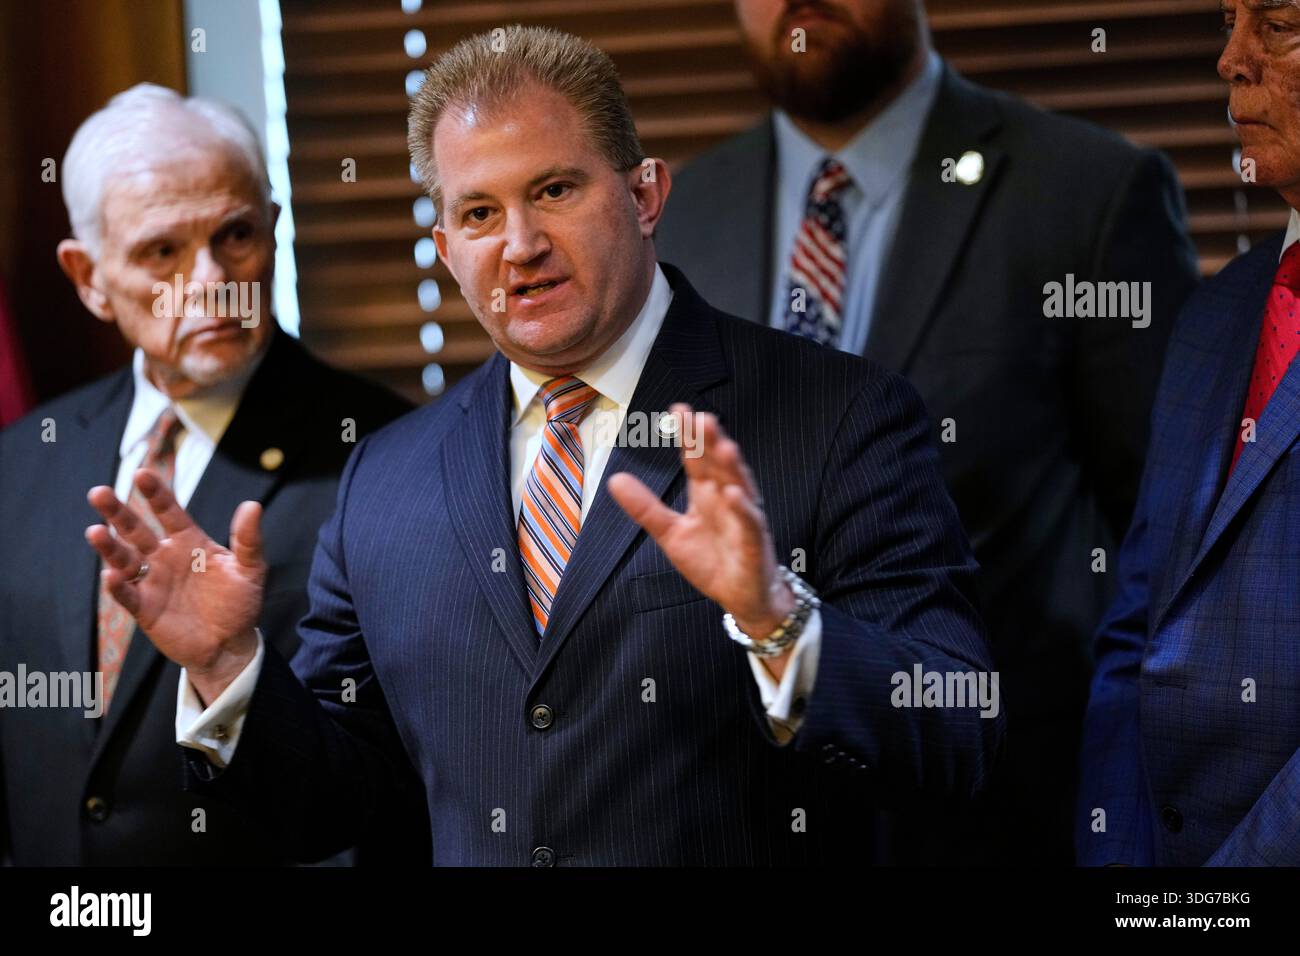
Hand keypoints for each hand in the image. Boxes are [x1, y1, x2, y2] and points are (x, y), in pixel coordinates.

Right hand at [85, 468, 263, 703]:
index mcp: (189, 541)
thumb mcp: (250, 569)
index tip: (142, 473)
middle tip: (98, 492)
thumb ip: (248, 540)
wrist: (230, 644)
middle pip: (136, 530)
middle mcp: (165, 557)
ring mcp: (152, 581)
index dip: (156, 493)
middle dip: (117, 512)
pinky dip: (118, 586)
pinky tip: (111, 576)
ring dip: (109, 546)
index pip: (169, 511)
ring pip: (124, 559)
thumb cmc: (239, 602)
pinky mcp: (144, 608)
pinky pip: (127, 595)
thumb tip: (253, 505)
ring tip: (95, 531)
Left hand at [608, 404, 795, 652]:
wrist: (740, 597)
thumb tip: (614, 479)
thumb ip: (646, 507)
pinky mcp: (754, 543)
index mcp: (706, 493)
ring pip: (738, 486)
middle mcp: (727, 498)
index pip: (696, 459)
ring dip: (731, 466)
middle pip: (718, 465)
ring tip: (722, 444)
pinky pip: (749, 522)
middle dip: (711, 442)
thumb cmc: (711, 561)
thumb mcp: (670, 533)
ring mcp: (743, 518)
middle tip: (701, 418)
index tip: (678, 409)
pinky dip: (742, 508)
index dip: (688, 436)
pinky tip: (732, 493)